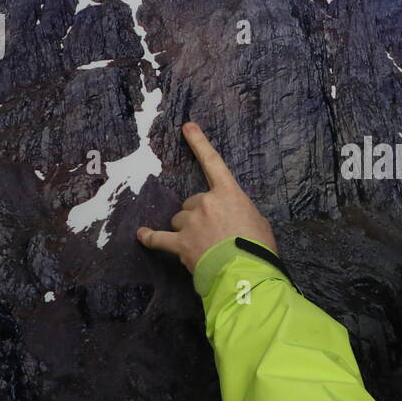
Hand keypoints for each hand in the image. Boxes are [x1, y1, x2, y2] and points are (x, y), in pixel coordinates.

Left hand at [136, 122, 277, 273]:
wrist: (246, 273)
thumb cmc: (258, 248)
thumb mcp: (258, 222)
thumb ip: (241, 213)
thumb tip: (232, 220)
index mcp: (228, 193)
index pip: (212, 162)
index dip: (199, 143)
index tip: (187, 127)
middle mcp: (205, 202)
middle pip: (193, 202)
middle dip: (200, 215)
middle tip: (215, 234)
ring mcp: (190, 223)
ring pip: (180, 219)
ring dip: (187, 229)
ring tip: (203, 246)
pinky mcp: (180, 244)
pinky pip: (159, 238)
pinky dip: (150, 238)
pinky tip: (143, 235)